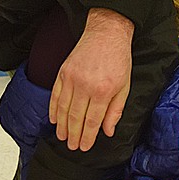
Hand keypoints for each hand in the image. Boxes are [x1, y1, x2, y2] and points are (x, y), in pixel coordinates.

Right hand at [49, 7, 133, 150]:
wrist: (106, 32)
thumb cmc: (118, 58)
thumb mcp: (125, 85)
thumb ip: (116, 110)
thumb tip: (108, 131)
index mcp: (103, 91)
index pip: (92, 121)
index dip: (87, 137)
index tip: (84, 147)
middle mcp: (85, 86)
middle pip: (75, 118)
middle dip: (73, 135)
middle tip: (72, 147)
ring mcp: (72, 78)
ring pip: (63, 109)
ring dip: (61, 126)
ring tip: (62, 137)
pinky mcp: (63, 71)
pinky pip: (55, 95)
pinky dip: (53, 109)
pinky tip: (53, 120)